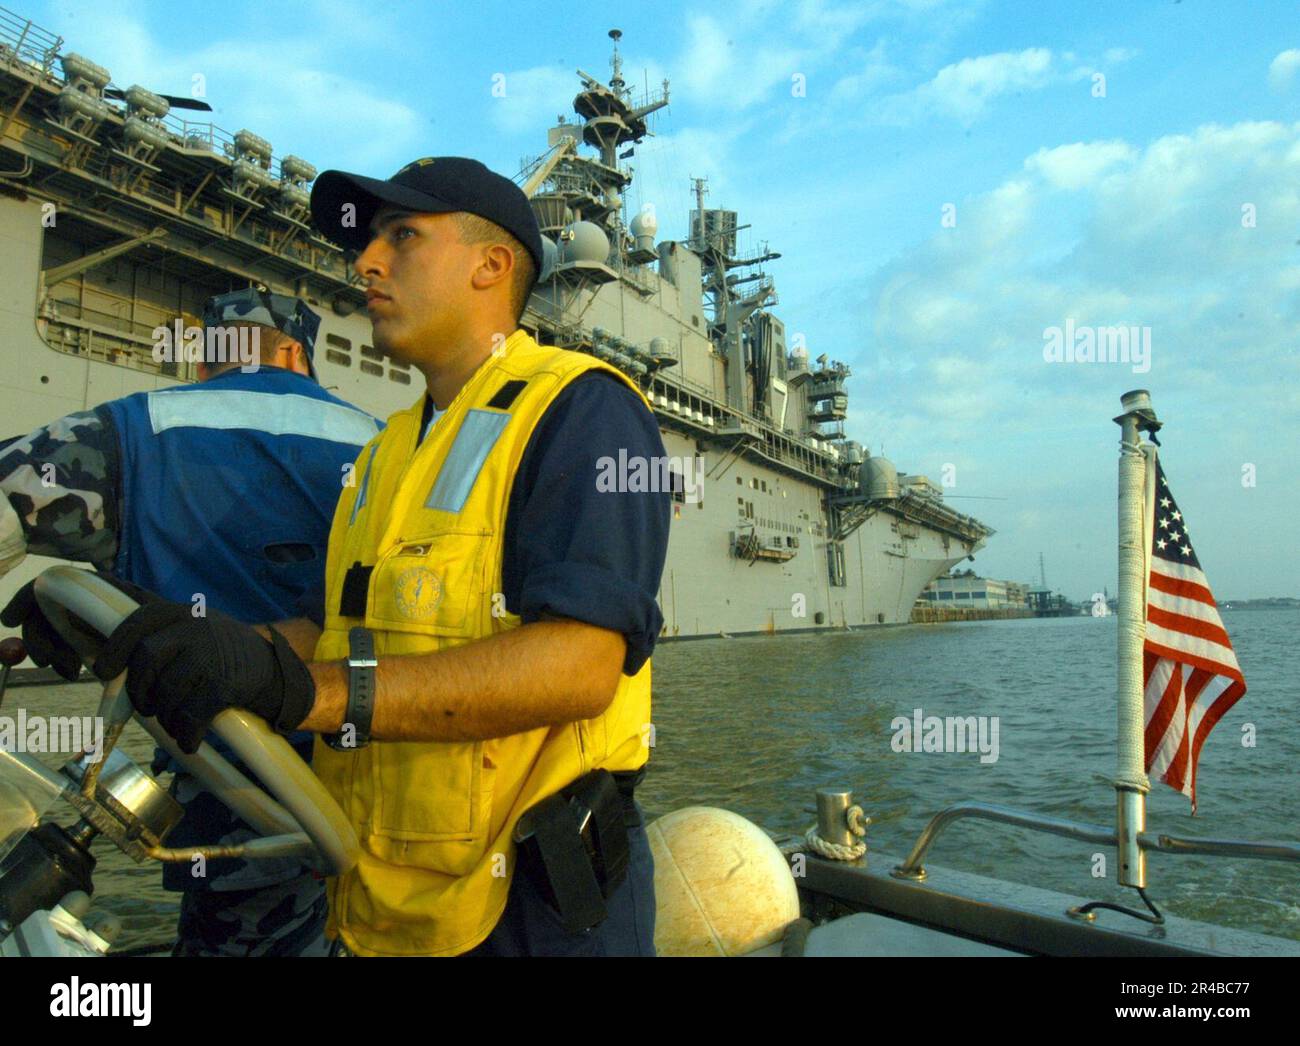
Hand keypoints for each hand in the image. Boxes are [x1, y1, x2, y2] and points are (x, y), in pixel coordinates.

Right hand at [0, 573, 157, 680]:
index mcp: (94, 584)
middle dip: (37, 637)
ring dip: (48, 652)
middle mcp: (82, 598)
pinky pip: (57, 647)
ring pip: (46, 631)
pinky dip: (58, 660)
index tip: (9, 620)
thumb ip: (114, 623)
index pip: (50, 582)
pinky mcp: (78, 638)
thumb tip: (78, 628)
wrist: (165, 646)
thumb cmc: (155, 627)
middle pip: (41, 610)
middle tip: (46, 662)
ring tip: (70, 671)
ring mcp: (78, 618)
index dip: (25, 598)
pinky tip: (72, 671)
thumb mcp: (143, 618)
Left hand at [93, 602, 315, 753]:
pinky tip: (190, 741)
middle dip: (140, 690)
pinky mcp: (224, 685)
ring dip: (165, 717)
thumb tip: (110, 656)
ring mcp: (211, 656)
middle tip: (148, 707)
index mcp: (186, 614)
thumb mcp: (199, 631)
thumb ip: (164, 637)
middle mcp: (197, 628)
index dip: (115, 647)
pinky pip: (189, 716)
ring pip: (165, 692)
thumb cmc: (227, 656)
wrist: (278, 673)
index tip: (103, 671)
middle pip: (146, 658)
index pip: (139, 621)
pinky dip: (185, 734)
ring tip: (175, 723)